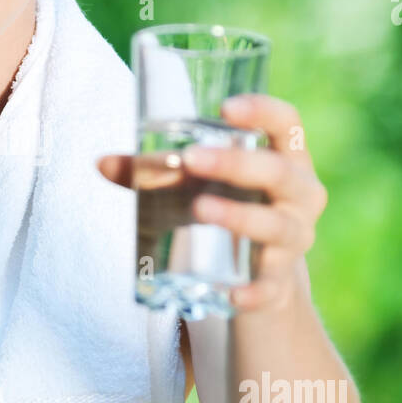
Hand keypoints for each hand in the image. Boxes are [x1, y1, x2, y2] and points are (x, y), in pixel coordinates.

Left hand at [97, 94, 327, 312]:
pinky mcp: (279, 283)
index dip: (263, 111)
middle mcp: (299, 196)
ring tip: (200, 209)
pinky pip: (271, 287)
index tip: (225, 108)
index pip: (288, 124)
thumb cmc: (228, 208)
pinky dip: (254, 290)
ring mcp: (293, 240)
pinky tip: (233, 294)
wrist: (261, 277)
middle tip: (191, 159)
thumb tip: (101, 163)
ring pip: (277, 226)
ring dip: (240, 216)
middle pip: (279, 172)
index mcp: (285, 159)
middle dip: (235, 164)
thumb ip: (154, 172)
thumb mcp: (197, 186)